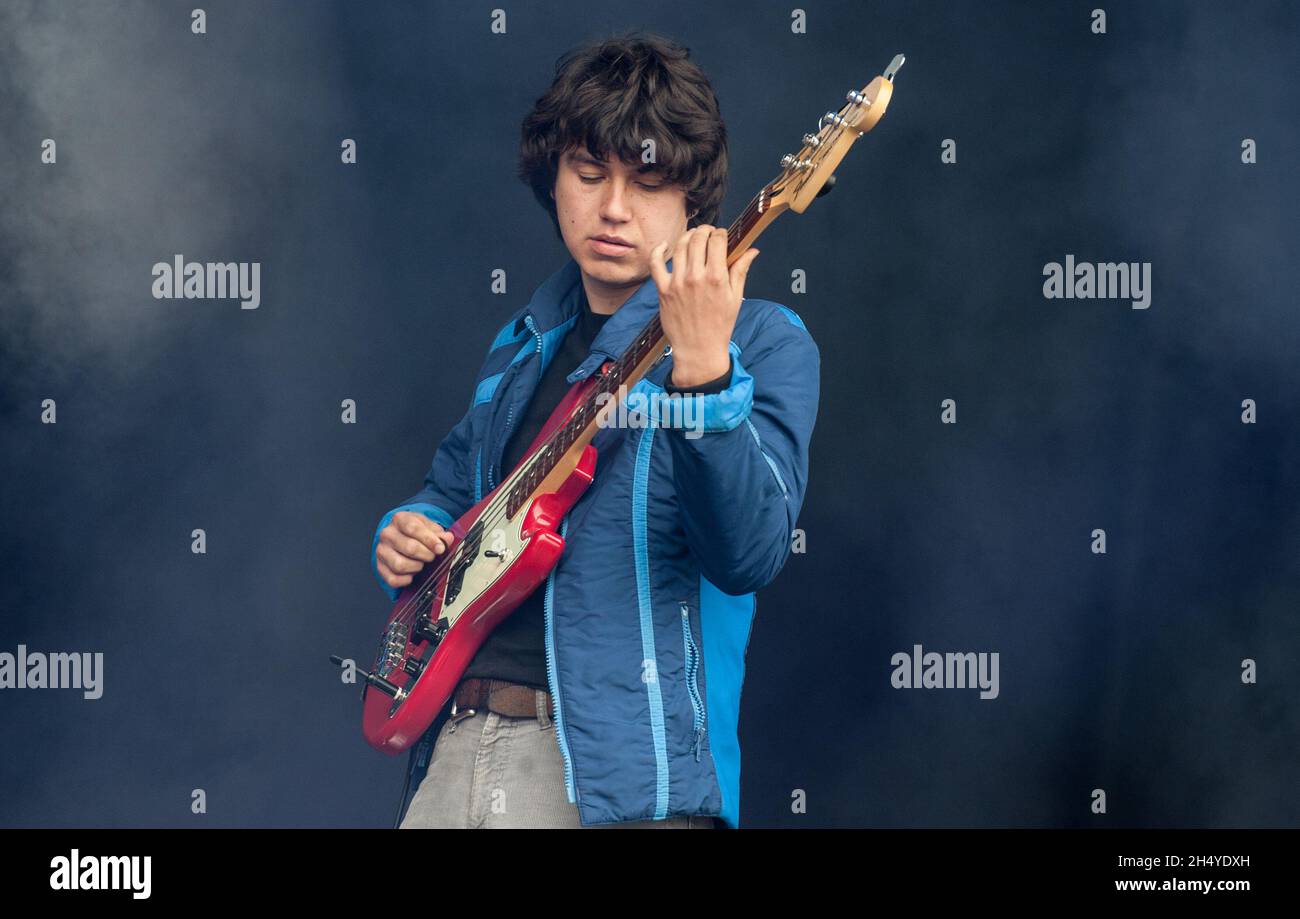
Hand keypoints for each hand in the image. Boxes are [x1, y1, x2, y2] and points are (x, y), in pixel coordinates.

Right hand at [375, 511, 454, 589]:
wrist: (401, 536)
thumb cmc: (416, 531)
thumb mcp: (428, 526)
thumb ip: (438, 533)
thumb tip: (447, 539)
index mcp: (399, 520)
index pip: (413, 528)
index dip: (429, 540)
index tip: (440, 548)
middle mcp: (387, 534)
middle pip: (409, 548)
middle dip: (426, 555)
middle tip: (432, 556)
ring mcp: (381, 551)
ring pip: (400, 565)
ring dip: (416, 567)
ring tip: (421, 563)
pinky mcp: (380, 567)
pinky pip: (393, 579)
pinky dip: (406, 580)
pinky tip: (412, 574)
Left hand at [649, 226, 758, 387]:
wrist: (698, 350)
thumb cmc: (719, 326)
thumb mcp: (736, 298)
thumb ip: (741, 271)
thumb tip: (752, 251)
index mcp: (716, 278)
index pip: (717, 241)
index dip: (721, 233)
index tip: (722, 235)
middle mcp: (696, 277)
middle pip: (698, 239)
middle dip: (705, 231)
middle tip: (708, 234)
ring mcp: (677, 282)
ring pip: (679, 246)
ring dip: (687, 236)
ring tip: (693, 237)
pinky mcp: (663, 290)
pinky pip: (656, 263)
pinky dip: (659, 250)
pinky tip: (665, 246)